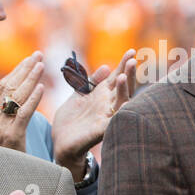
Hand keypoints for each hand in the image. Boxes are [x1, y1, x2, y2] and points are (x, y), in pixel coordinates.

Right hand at [0, 52, 44, 150]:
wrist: (0, 174)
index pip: (2, 85)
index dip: (17, 70)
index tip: (31, 58)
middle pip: (9, 85)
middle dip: (25, 68)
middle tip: (39, 55)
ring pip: (15, 95)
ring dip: (30, 78)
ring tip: (42, 65)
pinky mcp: (12, 135)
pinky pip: (23, 113)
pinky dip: (32, 99)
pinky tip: (41, 88)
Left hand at [51, 48, 136, 177]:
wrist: (61, 142)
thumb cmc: (71, 120)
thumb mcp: (79, 95)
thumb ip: (90, 82)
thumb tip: (106, 67)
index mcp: (103, 95)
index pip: (117, 76)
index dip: (124, 64)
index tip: (131, 52)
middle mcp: (108, 105)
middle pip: (123, 87)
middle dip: (128, 73)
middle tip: (133, 60)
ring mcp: (107, 117)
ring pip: (121, 102)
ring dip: (122, 90)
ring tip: (122, 76)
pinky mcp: (101, 130)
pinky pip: (113, 121)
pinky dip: (120, 114)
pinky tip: (125, 105)